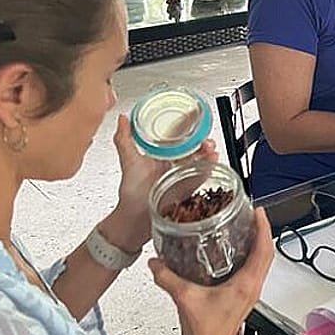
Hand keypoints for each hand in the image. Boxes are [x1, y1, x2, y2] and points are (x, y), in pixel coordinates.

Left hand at [104, 114, 218, 252]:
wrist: (136, 216)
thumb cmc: (132, 190)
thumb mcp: (128, 160)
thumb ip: (124, 139)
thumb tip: (122, 118)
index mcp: (162, 155)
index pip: (179, 139)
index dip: (189, 131)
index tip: (195, 124)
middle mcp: (173, 164)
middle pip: (194, 149)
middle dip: (203, 141)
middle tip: (206, 139)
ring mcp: (182, 176)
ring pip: (200, 161)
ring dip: (209, 153)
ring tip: (211, 148)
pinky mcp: (188, 188)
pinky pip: (202, 176)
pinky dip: (209, 168)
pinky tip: (212, 162)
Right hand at [148, 209, 273, 334]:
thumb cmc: (205, 333)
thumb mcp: (184, 298)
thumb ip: (167, 277)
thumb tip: (156, 263)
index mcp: (246, 285)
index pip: (264, 250)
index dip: (263, 228)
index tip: (258, 212)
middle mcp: (252, 288)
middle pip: (268, 253)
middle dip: (263, 231)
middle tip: (254, 215)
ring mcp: (250, 293)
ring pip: (263, 262)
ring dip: (259, 243)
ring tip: (249, 228)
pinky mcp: (244, 297)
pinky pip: (254, 270)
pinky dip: (251, 256)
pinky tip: (237, 252)